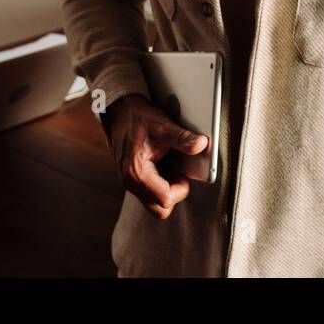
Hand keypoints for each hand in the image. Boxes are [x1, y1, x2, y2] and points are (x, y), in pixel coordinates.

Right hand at [103, 95, 208, 219]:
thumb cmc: (139, 120)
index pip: (166, 199)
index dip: (181, 188)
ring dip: (166, 191)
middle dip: (173, 194)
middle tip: (176, 174)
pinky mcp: (132, 181)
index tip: (183, 174)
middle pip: (160, 210)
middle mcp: (130, 183)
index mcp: (137, 173)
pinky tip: (162, 167)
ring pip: (154, 205)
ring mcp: (130, 183)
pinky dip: (160, 186)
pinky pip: (149, 195)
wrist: (121, 113)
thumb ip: (183, 139)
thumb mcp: (163, 127)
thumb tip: (201, 145)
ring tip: (169, 169)